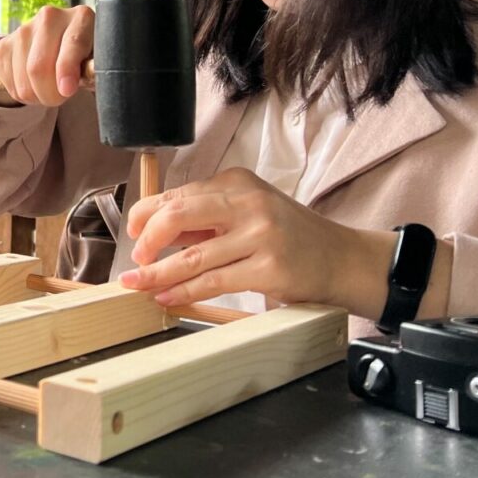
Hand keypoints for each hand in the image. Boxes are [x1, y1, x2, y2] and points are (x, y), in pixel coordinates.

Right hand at [0, 4, 94, 106]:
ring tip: (48, 90)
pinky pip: (8, 83)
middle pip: (39, 66)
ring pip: (23, 80)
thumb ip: (93, 71)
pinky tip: (32, 84)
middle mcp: (50, 16)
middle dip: (50, 94)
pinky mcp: (3, 45)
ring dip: (36, 97)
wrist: (57, 47)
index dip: (67, 69)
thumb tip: (84, 80)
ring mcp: (23, 29)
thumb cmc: (84, 59)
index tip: (66, 90)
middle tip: (60, 98)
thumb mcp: (95, 63)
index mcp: (81, 17)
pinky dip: (21, 93)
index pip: (71, 42)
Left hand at [118, 167, 384, 309]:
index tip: (133, 232)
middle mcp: (248, 203)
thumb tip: (154, 233)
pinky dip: (183, 290)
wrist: (343, 260)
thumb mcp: (248, 212)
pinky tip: (166, 295)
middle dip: (147, 239)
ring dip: (157, 273)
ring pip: (192, 256)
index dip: (146, 215)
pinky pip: (213, 282)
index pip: (178, 194)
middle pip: (177, 215)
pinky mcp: (269, 269)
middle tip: (136, 259)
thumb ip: (207, 218)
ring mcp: (260, 235)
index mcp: (237, 182)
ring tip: (136, 284)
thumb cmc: (291, 237)